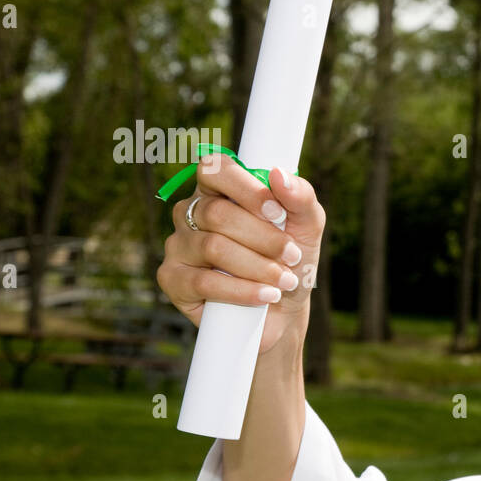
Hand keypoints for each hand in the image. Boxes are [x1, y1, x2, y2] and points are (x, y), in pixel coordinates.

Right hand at [157, 153, 324, 354]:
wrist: (283, 312)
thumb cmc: (291, 261)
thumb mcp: (307, 226)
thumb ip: (300, 197)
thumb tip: (278, 174)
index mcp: (219, 190)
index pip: (215, 169)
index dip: (246, 189)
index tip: (277, 212)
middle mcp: (192, 212)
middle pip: (217, 213)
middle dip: (263, 237)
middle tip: (292, 256)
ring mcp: (178, 245)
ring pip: (212, 247)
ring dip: (258, 267)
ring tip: (284, 281)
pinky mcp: (172, 279)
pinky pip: (203, 282)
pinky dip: (242, 290)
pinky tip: (266, 296)